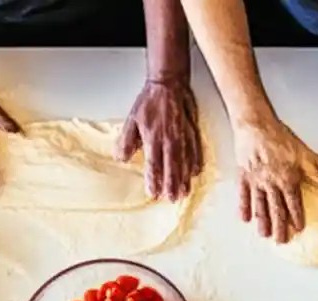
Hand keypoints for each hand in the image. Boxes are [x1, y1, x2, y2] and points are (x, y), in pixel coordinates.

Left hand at [118, 78, 202, 201]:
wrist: (169, 83)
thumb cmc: (150, 101)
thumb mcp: (132, 119)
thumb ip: (126, 140)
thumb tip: (121, 158)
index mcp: (153, 137)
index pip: (154, 164)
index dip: (154, 180)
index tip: (154, 193)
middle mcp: (170, 139)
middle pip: (172, 167)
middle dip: (172, 184)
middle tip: (172, 198)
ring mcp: (183, 136)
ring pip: (184, 162)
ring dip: (184, 179)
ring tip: (184, 192)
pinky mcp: (192, 131)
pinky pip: (196, 150)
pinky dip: (196, 163)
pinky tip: (195, 173)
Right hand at [233, 118, 315, 243]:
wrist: (255, 125)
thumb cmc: (279, 136)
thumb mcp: (301, 152)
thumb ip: (313, 168)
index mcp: (287, 177)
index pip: (293, 202)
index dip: (296, 216)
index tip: (298, 228)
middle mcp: (271, 183)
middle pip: (276, 209)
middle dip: (280, 227)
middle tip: (281, 241)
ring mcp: (256, 181)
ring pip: (260, 206)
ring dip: (263, 222)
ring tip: (264, 235)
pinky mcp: (243, 176)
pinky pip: (243, 196)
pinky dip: (244, 208)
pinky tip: (245, 219)